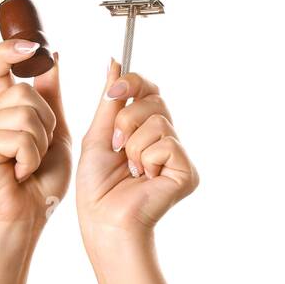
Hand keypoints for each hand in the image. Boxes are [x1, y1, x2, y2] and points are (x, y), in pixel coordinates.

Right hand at [0, 40, 71, 232]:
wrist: (27, 215)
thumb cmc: (41, 180)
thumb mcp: (54, 132)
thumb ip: (51, 97)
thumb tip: (52, 58)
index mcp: (3, 109)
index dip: (10, 50)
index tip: (32, 46)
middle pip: (25, 91)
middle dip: (46, 122)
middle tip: (37, 151)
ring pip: (26, 112)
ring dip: (40, 142)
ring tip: (28, 163)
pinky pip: (21, 137)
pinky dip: (31, 158)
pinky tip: (20, 173)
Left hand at [76, 60, 198, 244]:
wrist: (104, 220)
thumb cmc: (97, 186)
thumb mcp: (98, 136)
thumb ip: (110, 102)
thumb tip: (115, 63)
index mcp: (145, 129)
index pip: (150, 90)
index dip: (134, 83)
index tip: (114, 90)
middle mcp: (166, 139)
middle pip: (155, 101)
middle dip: (127, 120)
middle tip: (116, 146)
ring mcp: (178, 155)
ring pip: (158, 123)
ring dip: (133, 146)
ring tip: (130, 169)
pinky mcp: (187, 171)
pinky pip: (166, 144)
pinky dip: (146, 160)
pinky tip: (144, 179)